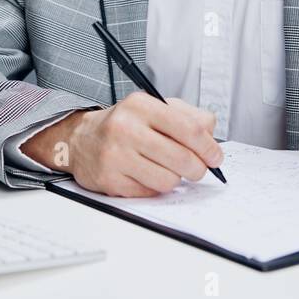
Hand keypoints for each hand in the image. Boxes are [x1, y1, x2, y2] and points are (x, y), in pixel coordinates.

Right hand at [21, 92, 223, 196]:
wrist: (82, 140)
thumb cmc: (125, 124)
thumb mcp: (155, 108)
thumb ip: (188, 116)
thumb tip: (211, 135)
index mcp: (141, 105)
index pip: (188, 129)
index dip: (209, 147)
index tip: (215, 156)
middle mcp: (125, 128)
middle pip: (182, 159)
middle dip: (197, 168)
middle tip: (197, 169)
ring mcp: (116, 156)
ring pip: (168, 180)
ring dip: (174, 179)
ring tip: (166, 169)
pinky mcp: (110, 181)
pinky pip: (150, 193)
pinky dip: (154, 187)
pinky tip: (146, 174)